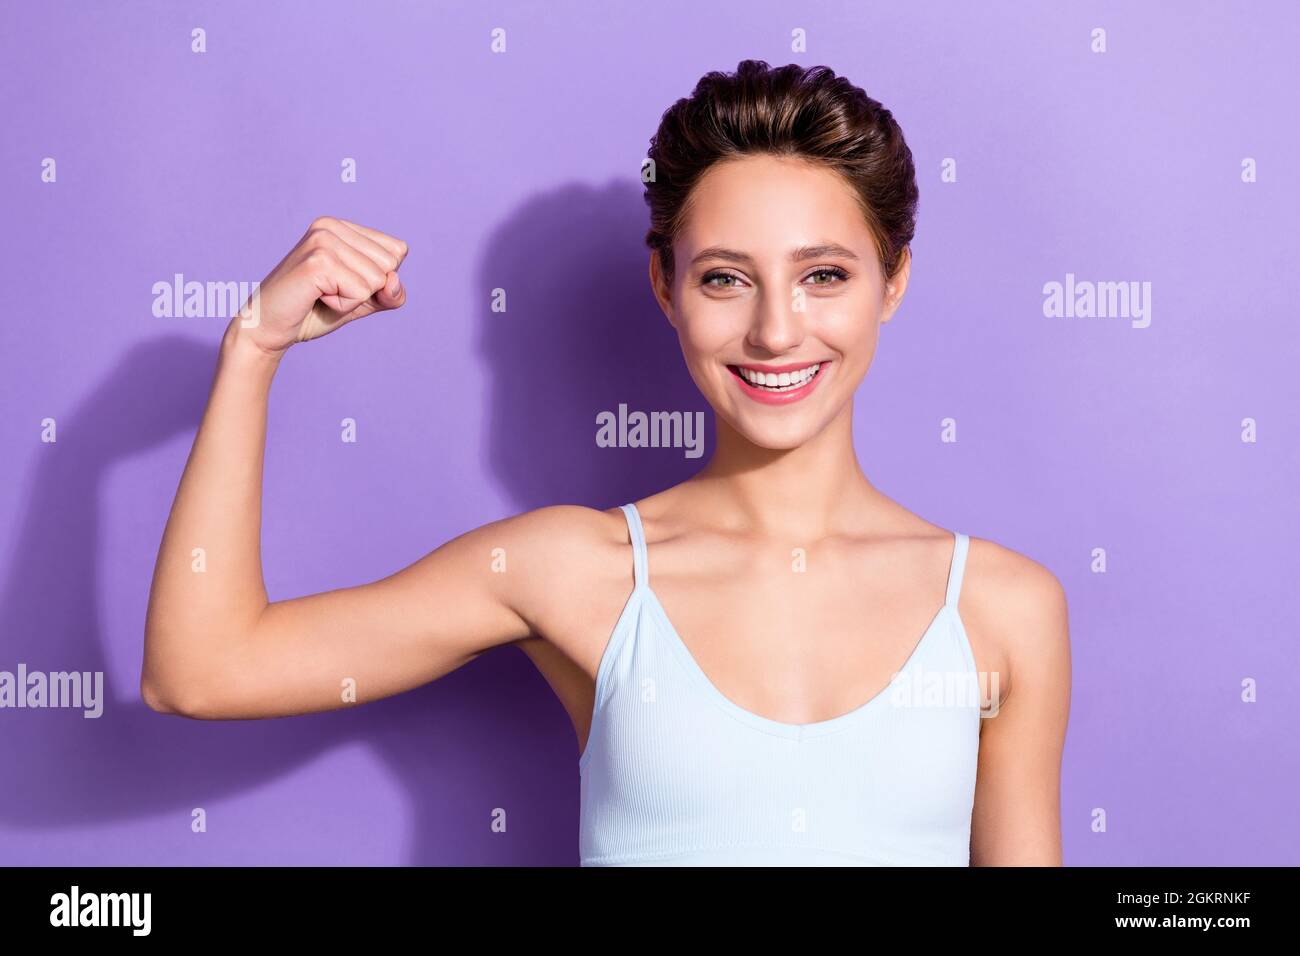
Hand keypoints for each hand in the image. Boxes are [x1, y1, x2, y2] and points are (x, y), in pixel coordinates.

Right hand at [234, 217, 408, 354]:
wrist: (269, 329)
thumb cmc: (315, 311)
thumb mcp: (364, 301)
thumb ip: (390, 293)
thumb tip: (393, 280)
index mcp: (342, 226)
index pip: (398, 250)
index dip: (379, 279)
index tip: (342, 283)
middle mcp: (331, 225)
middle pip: (391, 265)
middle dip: (366, 290)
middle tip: (329, 292)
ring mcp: (322, 240)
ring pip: (377, 280)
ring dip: (352, 299)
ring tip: (321, 295)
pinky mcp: (317, 262)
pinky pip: (360, 293)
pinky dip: (342, 306)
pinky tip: (316, 299)